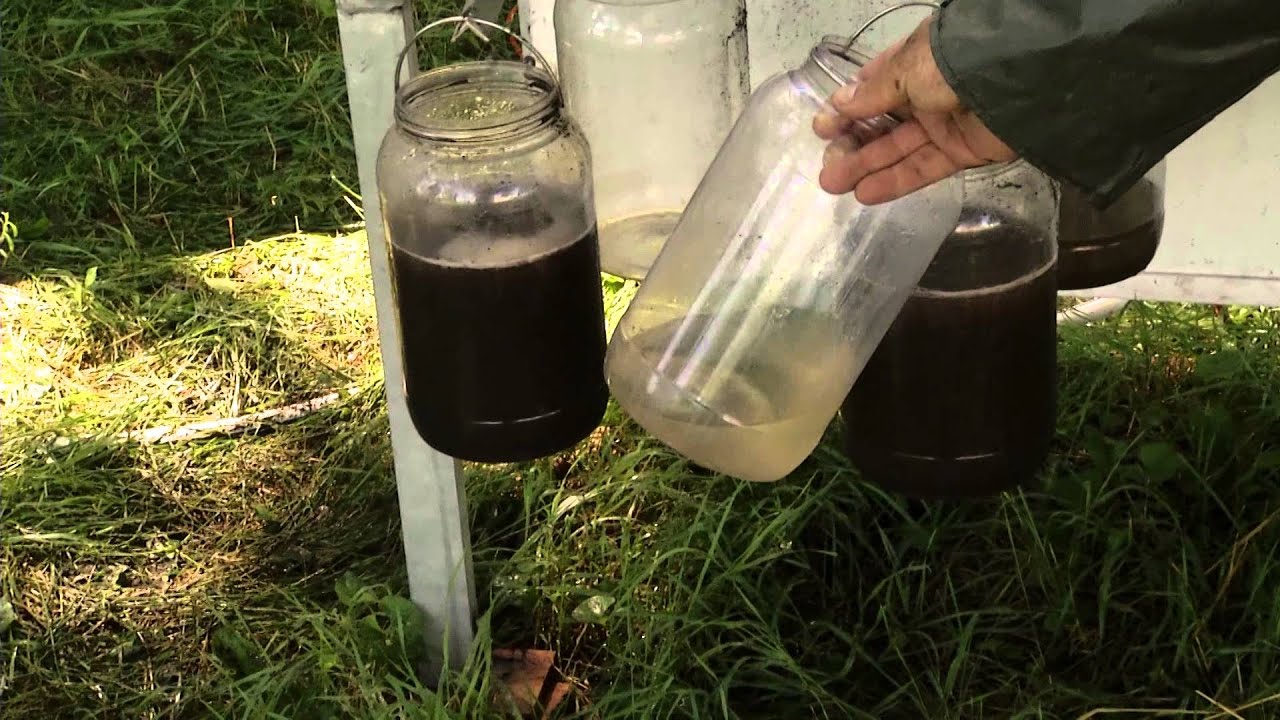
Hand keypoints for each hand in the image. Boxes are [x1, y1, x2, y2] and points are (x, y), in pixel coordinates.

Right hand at [813, 17, 1016, 203]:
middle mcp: (924, 94)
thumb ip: (872, 93)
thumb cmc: (952, 65)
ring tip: (832, 184)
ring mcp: (942, 125)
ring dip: (864, 167)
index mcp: (911, 64)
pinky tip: (864, 194)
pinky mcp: (960, 153)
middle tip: (826, 167)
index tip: (822, 130)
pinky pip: (921, 169)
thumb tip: (839, 105)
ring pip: (896, 150)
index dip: (845, 111)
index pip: (870, 90)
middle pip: (880, 124)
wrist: (1013, 82)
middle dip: (851, 145)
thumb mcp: (905, 68)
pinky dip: (894, 182)